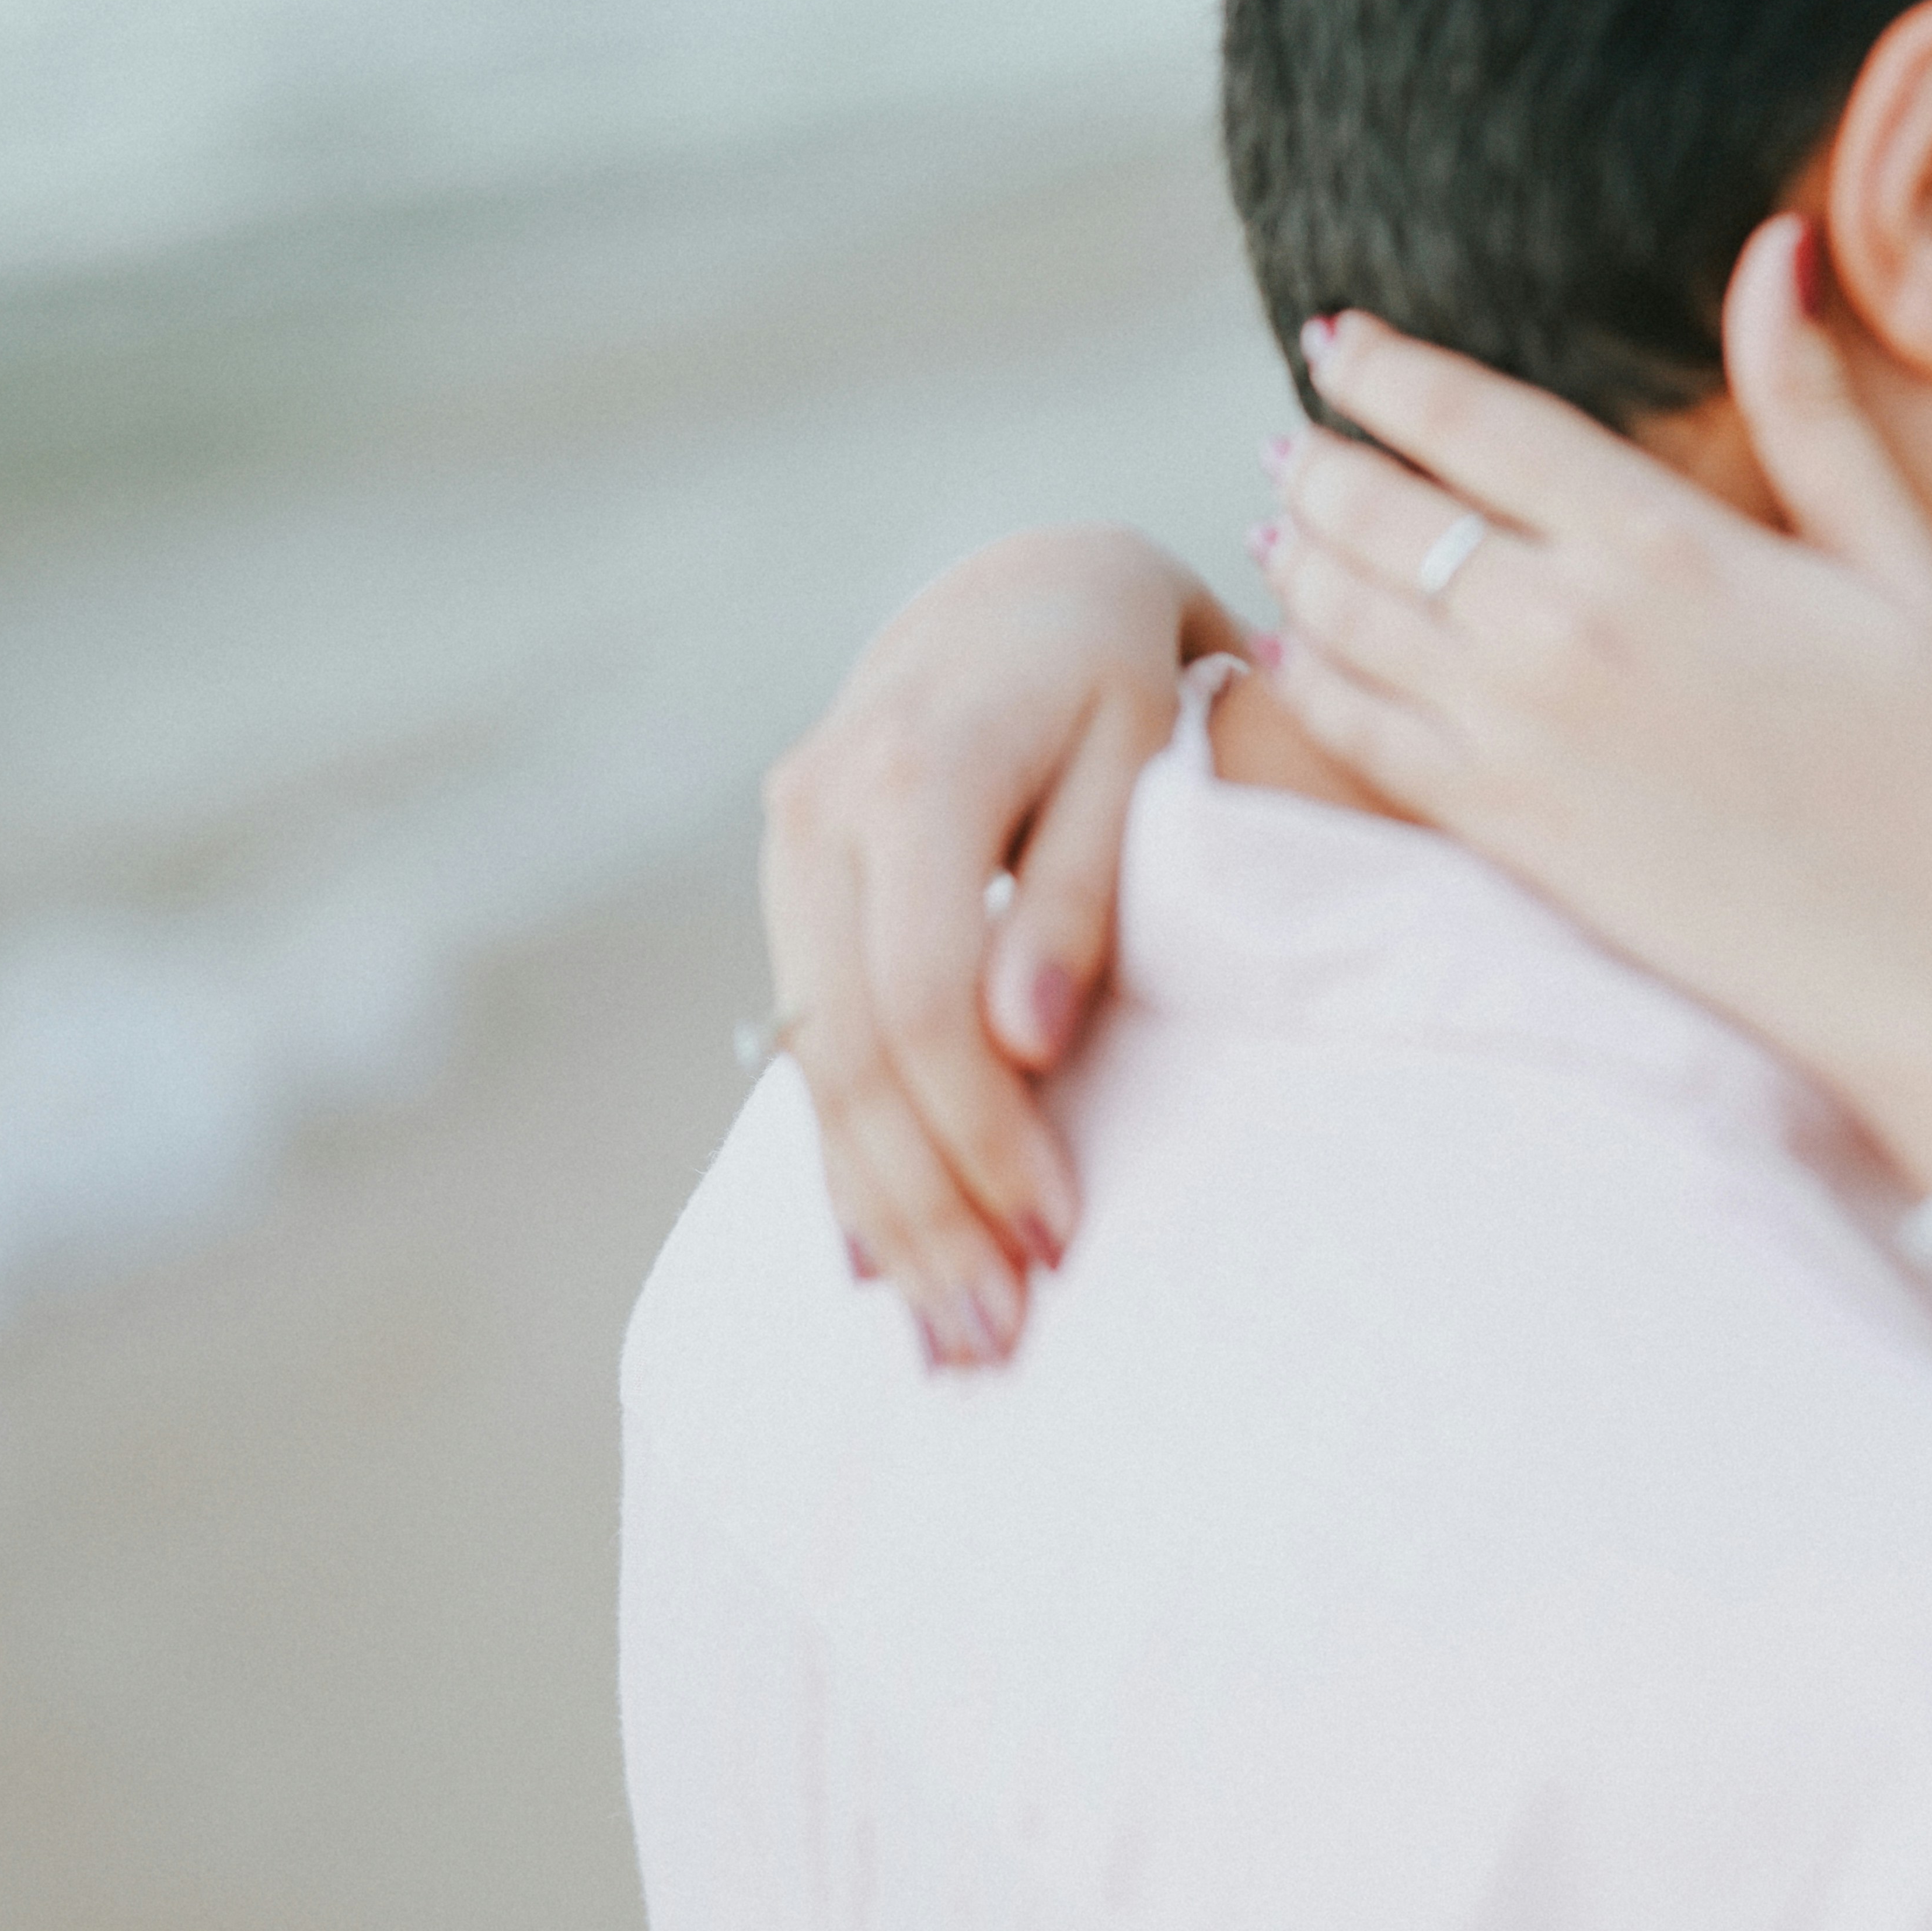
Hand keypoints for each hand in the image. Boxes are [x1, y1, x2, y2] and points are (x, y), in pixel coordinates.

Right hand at [758, 525, 1230, 1360]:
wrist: (1026, 589)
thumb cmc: (1124, 669)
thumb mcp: (1143, 746)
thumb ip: (1086, 889)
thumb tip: (1028, 1043)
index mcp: (913, 767)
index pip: (920, 991)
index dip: (981, 1126)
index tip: (1059, 1231)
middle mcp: (820, 811)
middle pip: (852, 1049)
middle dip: (919, 1208)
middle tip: (992, 1341)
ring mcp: (788, 853)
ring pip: (815, 1064)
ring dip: (875, 1212)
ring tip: (948, 1340)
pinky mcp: (792, 894)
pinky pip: (812, 1047)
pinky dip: (848, 1159)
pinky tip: (880, 1266)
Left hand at [1261, 219, 1931, 1193]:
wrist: (1920, 950)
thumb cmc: (1923, 748)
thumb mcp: (1889, 557)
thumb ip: (1811, 403)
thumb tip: (1775, 246)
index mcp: (1661, 540)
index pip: (1466, 416)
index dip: (1380, 367)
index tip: (1336, 341)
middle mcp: (1566, 624)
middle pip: (1375, 505)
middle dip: (1321, 457)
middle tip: (1301, 440)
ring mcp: (1517, 730)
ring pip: (1341, 607)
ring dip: (1295, 550)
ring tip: (1282, 520)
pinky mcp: (1496, 823)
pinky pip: (1350, 726)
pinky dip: (1301, 671)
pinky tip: (1291, 642)